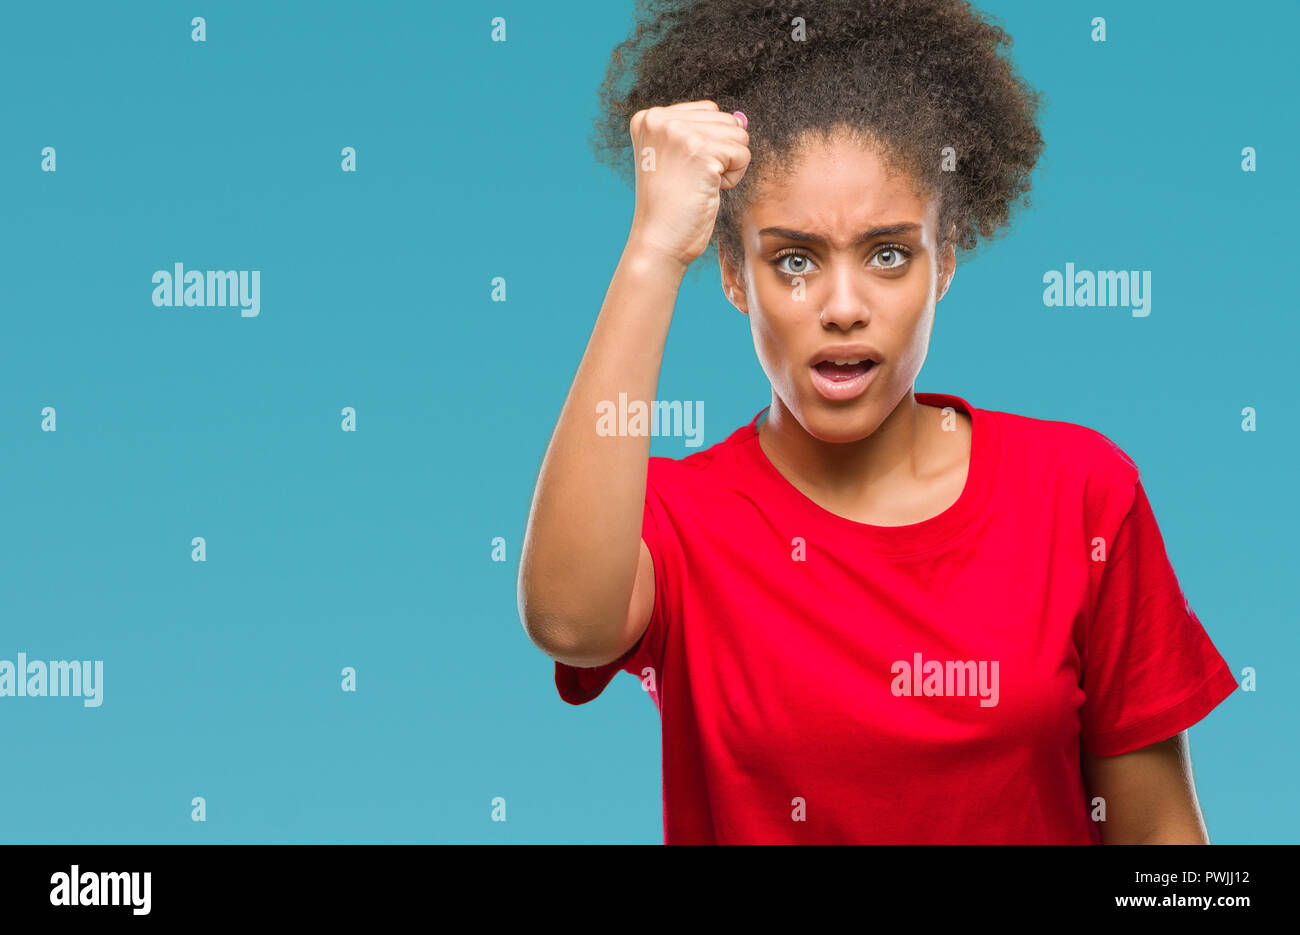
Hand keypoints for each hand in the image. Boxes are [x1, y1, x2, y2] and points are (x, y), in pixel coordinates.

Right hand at [626, 100, 750, 267]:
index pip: (708, 111)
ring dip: (728, 166)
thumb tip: (743, 120)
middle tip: (691, 180)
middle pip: (726, 120)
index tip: (682, 170)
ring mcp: (679, 133)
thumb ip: (704, 131)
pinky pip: (742, 154)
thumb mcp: (678, 158)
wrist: (659, 241)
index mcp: (648, 117)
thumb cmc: (670, 206)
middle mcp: (660, 119)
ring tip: (699, 184)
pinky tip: (708, 190)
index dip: (707, 144)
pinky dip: (733, 178)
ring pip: (738, 135)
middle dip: (720, 154)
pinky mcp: (701, 150)